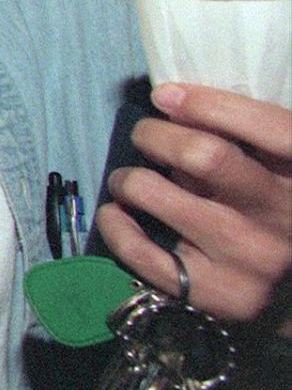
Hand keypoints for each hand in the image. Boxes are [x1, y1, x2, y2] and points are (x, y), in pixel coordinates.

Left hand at [96, 84, 291, 332]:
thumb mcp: (276, 172)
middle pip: (206, 156)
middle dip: (157, 135)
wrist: (291, 293)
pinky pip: (140, 252)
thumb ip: (244, 142)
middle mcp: (284, 217)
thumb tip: (174, 106)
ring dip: (128, 178)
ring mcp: (249, 258)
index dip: (209, 104)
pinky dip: (115, 225)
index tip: (166, 96)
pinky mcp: (216, 293)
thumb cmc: (274, 212)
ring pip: (157, 195)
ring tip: (128, 181)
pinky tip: (116, 214)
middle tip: (144, 136)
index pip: (268, 127)